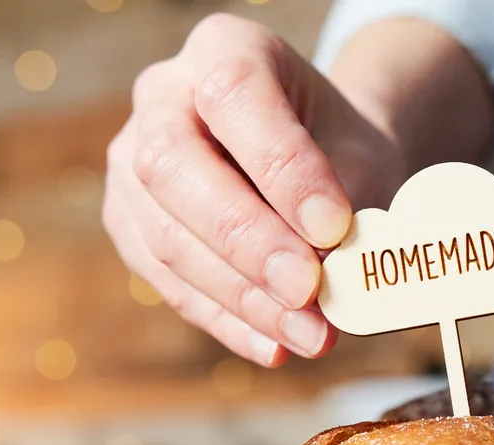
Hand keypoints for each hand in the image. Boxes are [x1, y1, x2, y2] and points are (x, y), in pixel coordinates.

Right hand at [103, 14, 407, 365]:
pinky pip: (166, 281)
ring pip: (163, 235)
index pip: (235, 94)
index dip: (282, 166)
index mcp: (223, 48)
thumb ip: (350, 204)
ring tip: (310, 336)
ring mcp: (131, 162)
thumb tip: (332, 280)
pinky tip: (274, 347)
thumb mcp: (364, 157)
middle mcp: (161, 96)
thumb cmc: (342, 150)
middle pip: (173, 167)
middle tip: (309, 290)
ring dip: (240, 297)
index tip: (336, 226)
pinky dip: (226, 320)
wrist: (319, 161)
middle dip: (246, 241)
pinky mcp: (130, 225)